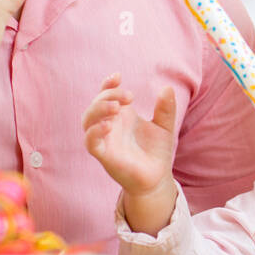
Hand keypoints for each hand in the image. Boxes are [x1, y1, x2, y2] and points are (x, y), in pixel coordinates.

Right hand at [83, 73, 176, 197]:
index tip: (118, 77)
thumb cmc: (157, 152)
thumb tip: (168, 88)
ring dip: (98, 110)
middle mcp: (110, 125)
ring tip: (116, 107)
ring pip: (87, 120)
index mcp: (122, 116)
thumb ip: (165, 109)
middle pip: (96, 104)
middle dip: (108, 95)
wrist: (157, 178)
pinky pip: (90, 142)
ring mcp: (105, 140)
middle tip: (129, 97)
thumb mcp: (164, 127)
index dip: (108, 84)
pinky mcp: (103, 155)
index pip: (107, 95)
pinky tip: (108, 125)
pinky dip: (94, 132)